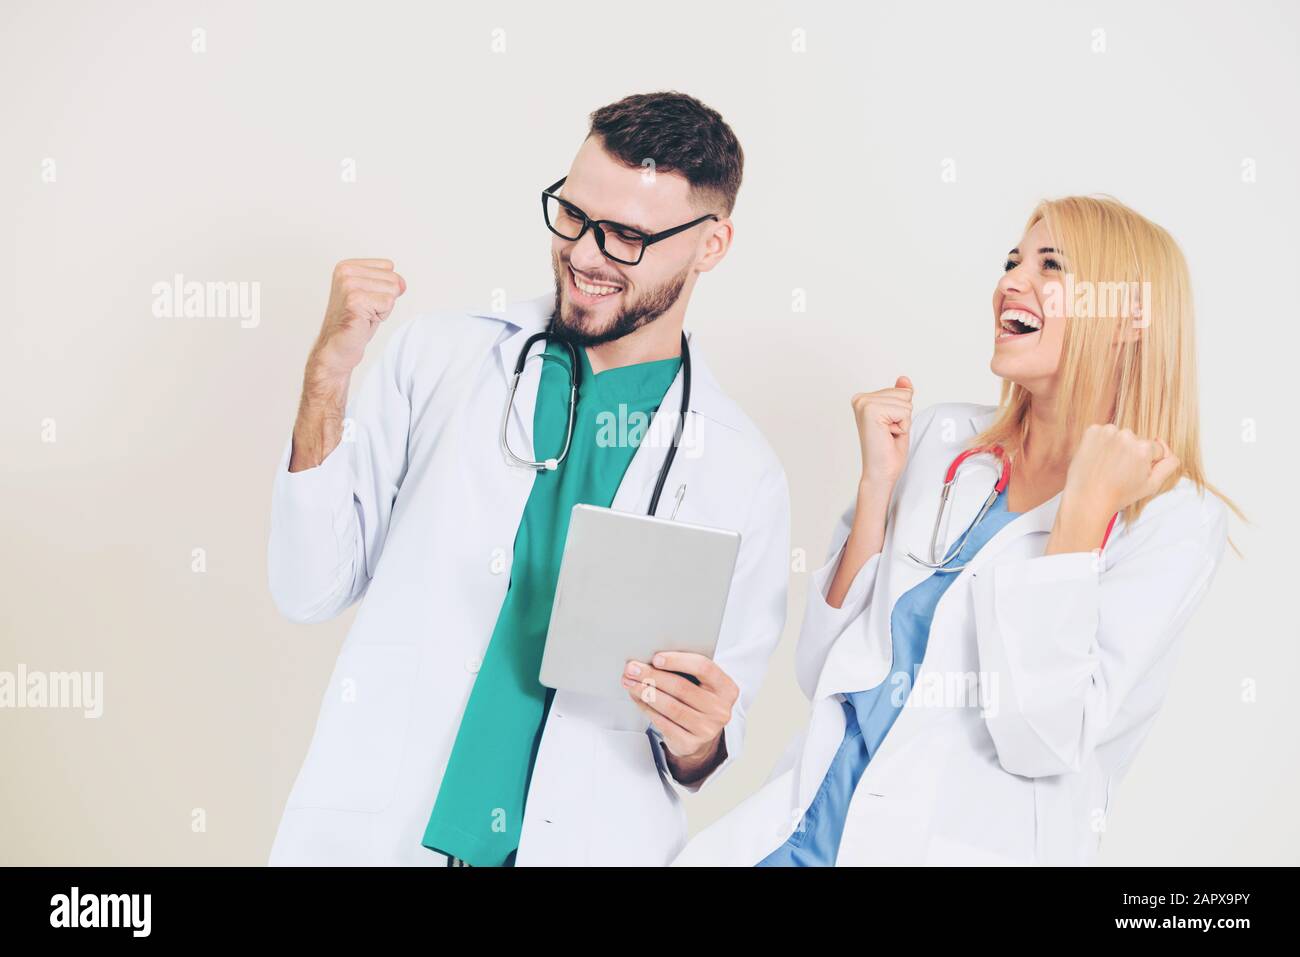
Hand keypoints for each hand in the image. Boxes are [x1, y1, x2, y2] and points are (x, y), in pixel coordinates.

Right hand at [308, 258, 406, 386]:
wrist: (337, 347)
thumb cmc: (355, 323)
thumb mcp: (373, 295)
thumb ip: (388, 283)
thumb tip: (402, 283)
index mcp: (347, 266)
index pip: (388, 266)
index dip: (383, 288)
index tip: (366, 300)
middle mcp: (346, 272)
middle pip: (393, 278)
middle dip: (385, 299)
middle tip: (365, 311)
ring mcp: (349, 284)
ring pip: (392, 290)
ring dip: (383, 308)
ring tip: (365, 315)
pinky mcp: (355, 299)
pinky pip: (388, 303)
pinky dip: (381, 316)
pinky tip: (364, 320)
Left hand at [622, 652, 737, 781]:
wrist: (702, 734)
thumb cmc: (698, 700)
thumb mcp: (701, 683)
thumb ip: (685, 670)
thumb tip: (650, 660)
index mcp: (726, 688)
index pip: (704, 668)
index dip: (678, 661)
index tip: (656, 658)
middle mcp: (720, 709)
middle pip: (681, 688)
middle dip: (653, 676)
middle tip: (632, 668)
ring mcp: (707, 729)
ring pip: (670, 706)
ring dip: (646, 692)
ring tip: (630, 682)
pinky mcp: (691, 743)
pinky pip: (663, 723)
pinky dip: (646, 708)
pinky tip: (637, 698)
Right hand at [851, 376, 913, 485]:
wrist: (881, 472)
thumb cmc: (888, 451)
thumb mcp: (899, 418)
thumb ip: (900, 396)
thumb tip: (904, 379)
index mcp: (864, 399)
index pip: (901, 391)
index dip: (901, 413)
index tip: (887, 428)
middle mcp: (860, 399)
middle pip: (903, 394)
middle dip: (902, 416)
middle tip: (888, 433)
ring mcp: (864, 403)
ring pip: (905, 402)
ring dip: (902, 422)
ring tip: (887, 434)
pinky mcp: (871, 410)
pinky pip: (904, 410)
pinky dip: (902, 426)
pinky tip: (887, 435)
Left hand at [1064, 423, 1180, 515]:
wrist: (1087, 498)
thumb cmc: (1119, 494)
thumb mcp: (1152, 485)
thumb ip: (1169, 465)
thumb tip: (1164, 445)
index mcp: (1144, 447)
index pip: (1155, 449)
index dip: (1146, 463)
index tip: (1132, 474)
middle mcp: (1126, 435)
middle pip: (1137, 441)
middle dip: (1131, 453)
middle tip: (1118, 472)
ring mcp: (1107, 431)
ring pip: (1120, 437)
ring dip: (1117, 447)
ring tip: (1108, 466)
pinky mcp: (1091, 431)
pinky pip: (1104, 434)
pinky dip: (1102, 443)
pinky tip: (1098, 458)